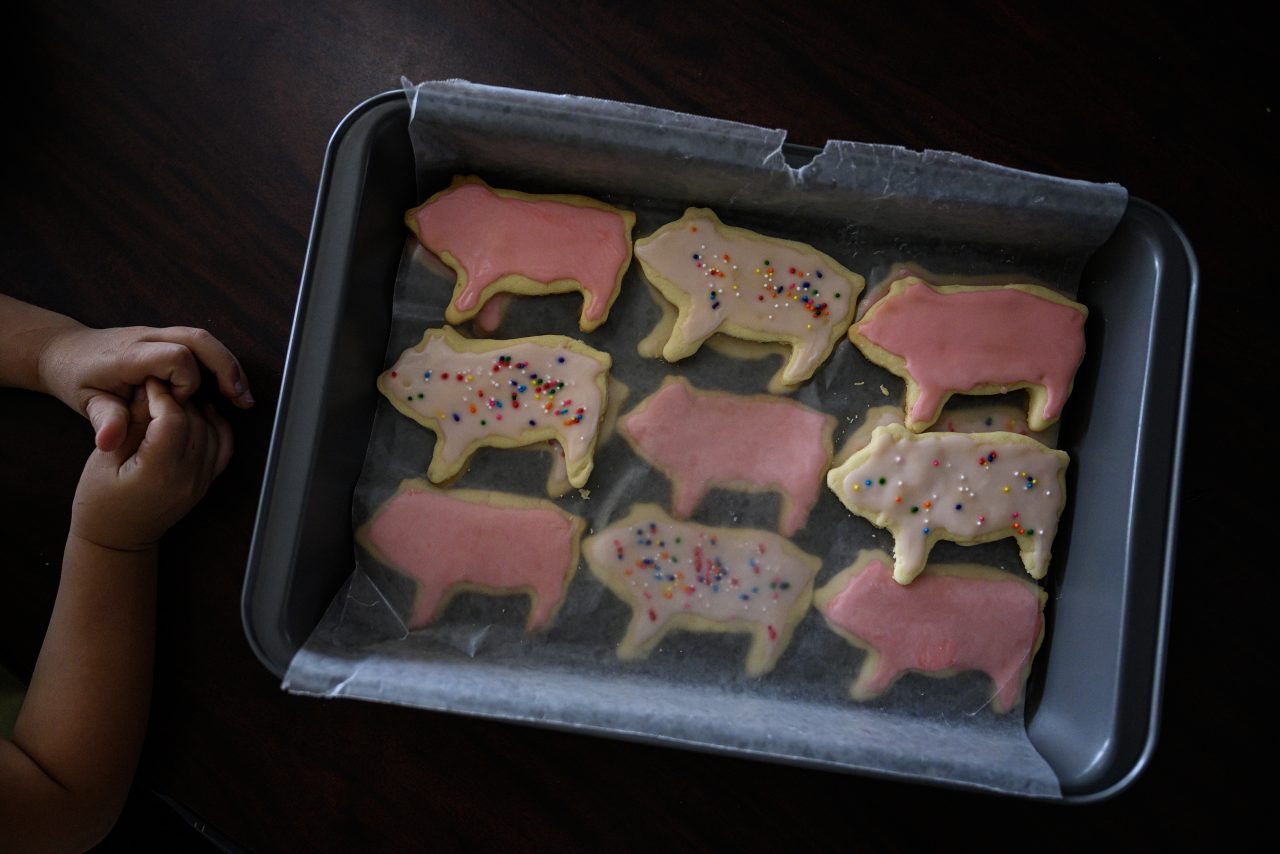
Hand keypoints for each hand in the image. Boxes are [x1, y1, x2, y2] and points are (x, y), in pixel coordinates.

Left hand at [39, 324, 252, 451]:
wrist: (65, 351)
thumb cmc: (76, 378)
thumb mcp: (85, 402)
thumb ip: (103, 420)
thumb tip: (109, 444)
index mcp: (130, 354)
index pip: (176, 357)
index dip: (186, 384)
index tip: (176, 407)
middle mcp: (150, 337)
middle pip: (201, 340)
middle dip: (226, 369)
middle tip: (240, 399)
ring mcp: (160, 335)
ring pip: (206, 341)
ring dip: (228, 366)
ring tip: (241, 397)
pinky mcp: (167, 340)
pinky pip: (201, 346)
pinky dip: (219, 365)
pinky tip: (228, 388)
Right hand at [69, 378, 233, 551]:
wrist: (119, 538)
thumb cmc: (101, 501)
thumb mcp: (106, 458)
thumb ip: (131, 424)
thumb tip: (149, 390)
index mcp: (158, 473)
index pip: (174, 420)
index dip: (162, 396)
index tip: (148, 384)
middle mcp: (188, 478)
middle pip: (197, 423)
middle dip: (179, 399)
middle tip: (160, 386)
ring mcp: (202, 482)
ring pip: (214, 432)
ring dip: (197, 410)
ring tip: (173, 399)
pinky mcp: (207, 482)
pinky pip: (224, 447)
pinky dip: (217, 426)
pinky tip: (201, 412)